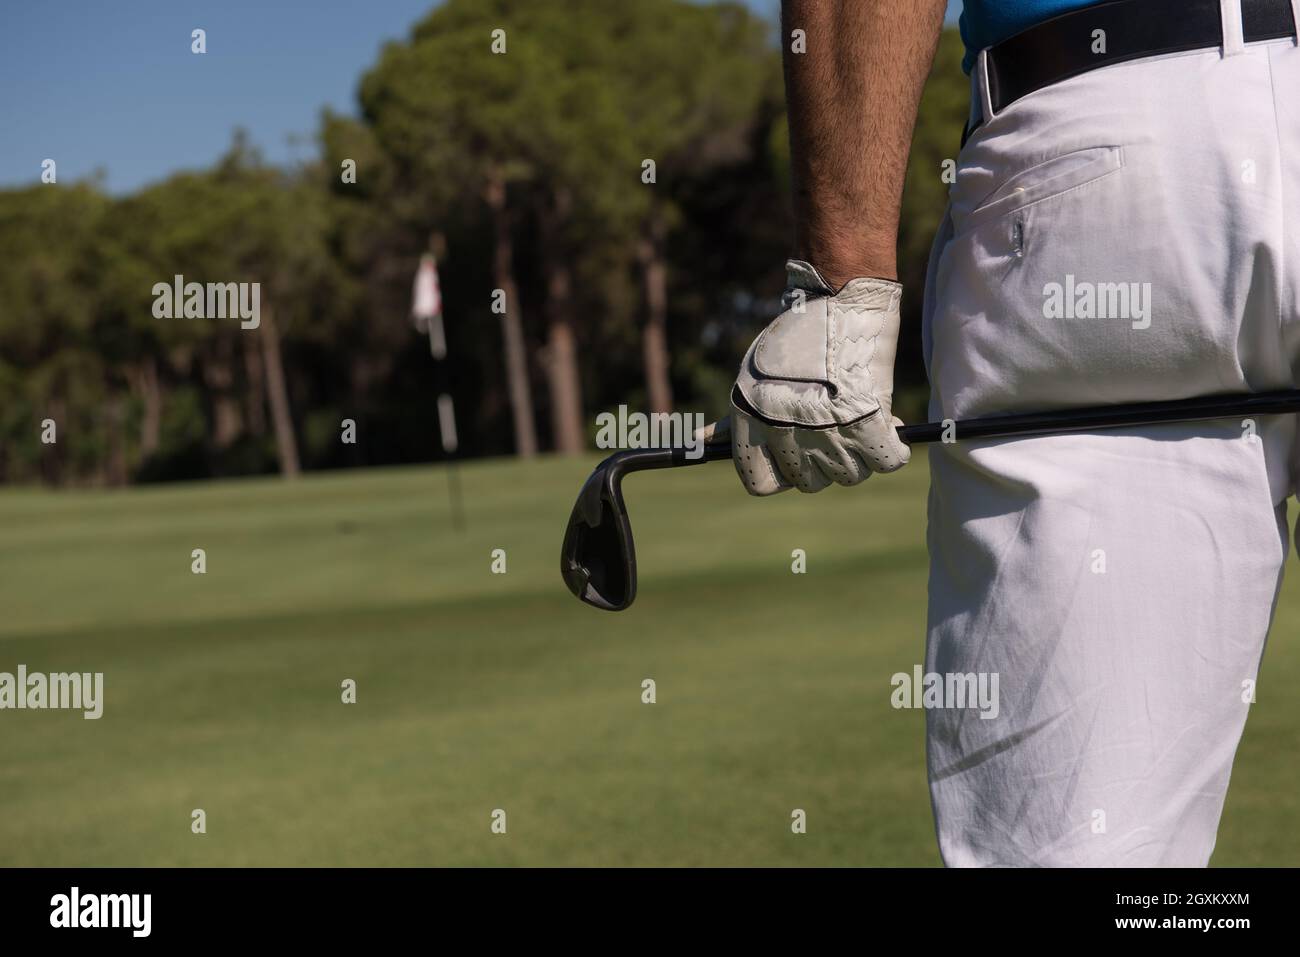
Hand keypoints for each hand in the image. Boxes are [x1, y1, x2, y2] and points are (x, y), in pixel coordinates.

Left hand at [730, 260, 910, 494]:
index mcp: (752, 422)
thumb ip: (732, 420)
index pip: (761, 484)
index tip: (795, 455)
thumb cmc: (795, 339)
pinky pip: (887, 461)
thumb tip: (699, 442)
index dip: (782, 472)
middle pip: (810, 482)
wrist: (839, 300)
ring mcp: (829, 432)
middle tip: (833, 428)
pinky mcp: (870, 423)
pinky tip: (888, 426)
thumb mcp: (751, 378)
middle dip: (823, 460)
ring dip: (859, 454)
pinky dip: (892, 447)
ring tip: (859, 419)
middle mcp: (787, 432)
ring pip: (850, 474)